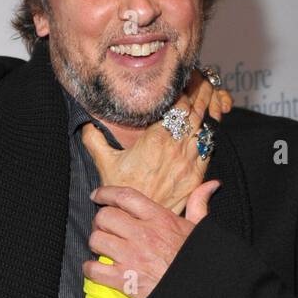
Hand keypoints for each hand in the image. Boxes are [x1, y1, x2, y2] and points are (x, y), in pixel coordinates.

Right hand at [80, 68, 231, 215]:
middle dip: (200, 91)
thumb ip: (94, 140)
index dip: (184, 87)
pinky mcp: (196, 175)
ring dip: (209, 108)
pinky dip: (211, 131)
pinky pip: (210, 146)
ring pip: (206, 125)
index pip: (178, 103)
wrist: (139, 220)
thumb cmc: (122, 192)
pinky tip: (211, 122)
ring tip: (210, 94)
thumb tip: (85, 125)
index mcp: (156, 137)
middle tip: (202, 80)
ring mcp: (189, 160)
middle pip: (195, 109)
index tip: (185, 77)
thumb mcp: (104, 163)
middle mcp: (176, 146)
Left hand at [83, 179, 221, 297]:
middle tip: (104, 229)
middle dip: (100, 222)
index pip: (124, 197)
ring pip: (96, 240)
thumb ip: (198, 204)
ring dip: (96, 243)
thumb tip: (211, 184)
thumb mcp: (200, 229)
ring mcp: (131, 257)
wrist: (199, 291)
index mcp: (159, 218)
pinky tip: (96, 269)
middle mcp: (142, 234)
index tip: (96, 195)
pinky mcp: (123, 280)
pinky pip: (93, 269)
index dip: (105, 193)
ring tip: (103, 248)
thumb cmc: (197, 260)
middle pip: (104, 217)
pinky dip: (90, 269)